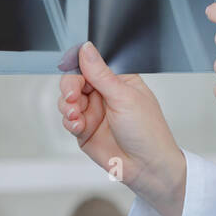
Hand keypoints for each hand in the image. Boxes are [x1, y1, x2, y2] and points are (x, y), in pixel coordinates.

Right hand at [58, 42, 186, 215]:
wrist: (147, 167)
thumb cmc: (148, 132)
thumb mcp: (124, 97)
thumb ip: (101, 74)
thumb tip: (87, 48)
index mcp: (120, 81)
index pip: (92, 65)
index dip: (78, 67)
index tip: (71, 71)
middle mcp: (106, 95)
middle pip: (75, 82)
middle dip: (70, 89)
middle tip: (72, 98)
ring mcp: (95, 112)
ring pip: (68, 101)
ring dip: (67, 106)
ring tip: (76, 116)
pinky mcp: (85, 130)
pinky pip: (68, 120)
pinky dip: (69, 122)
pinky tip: (78, 126)